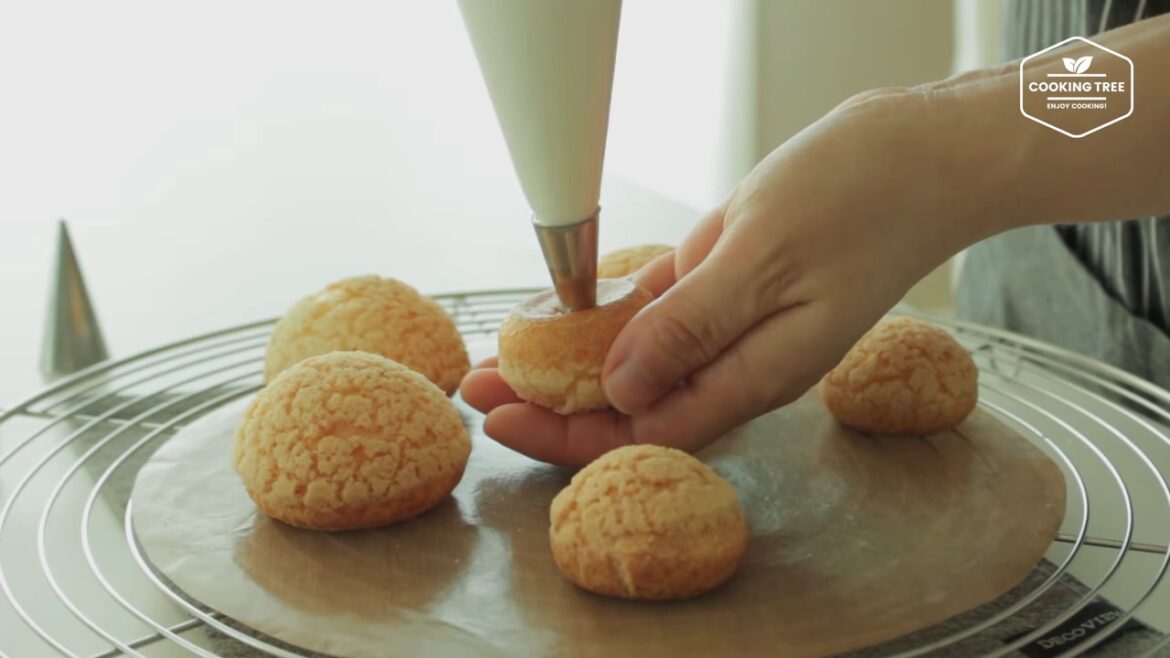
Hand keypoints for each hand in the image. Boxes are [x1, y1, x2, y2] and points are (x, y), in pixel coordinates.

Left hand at [461, 88, 985, 465]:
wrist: (925, 154)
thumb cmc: (863, 197)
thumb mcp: (763, 258)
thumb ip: (690, 328)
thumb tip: (620, 388)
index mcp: (755, 375)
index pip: (643, 431)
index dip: (564, 432)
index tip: (499, 416)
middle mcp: (740, 362)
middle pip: (632, 406)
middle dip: (551, 403)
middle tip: (477, 388)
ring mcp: (734, 325)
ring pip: (639, 363)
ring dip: (570, 363)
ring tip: (501, 356)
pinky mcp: (731, 285)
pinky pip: (660, 318)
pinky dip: (609, 321)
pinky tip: (562, 318)